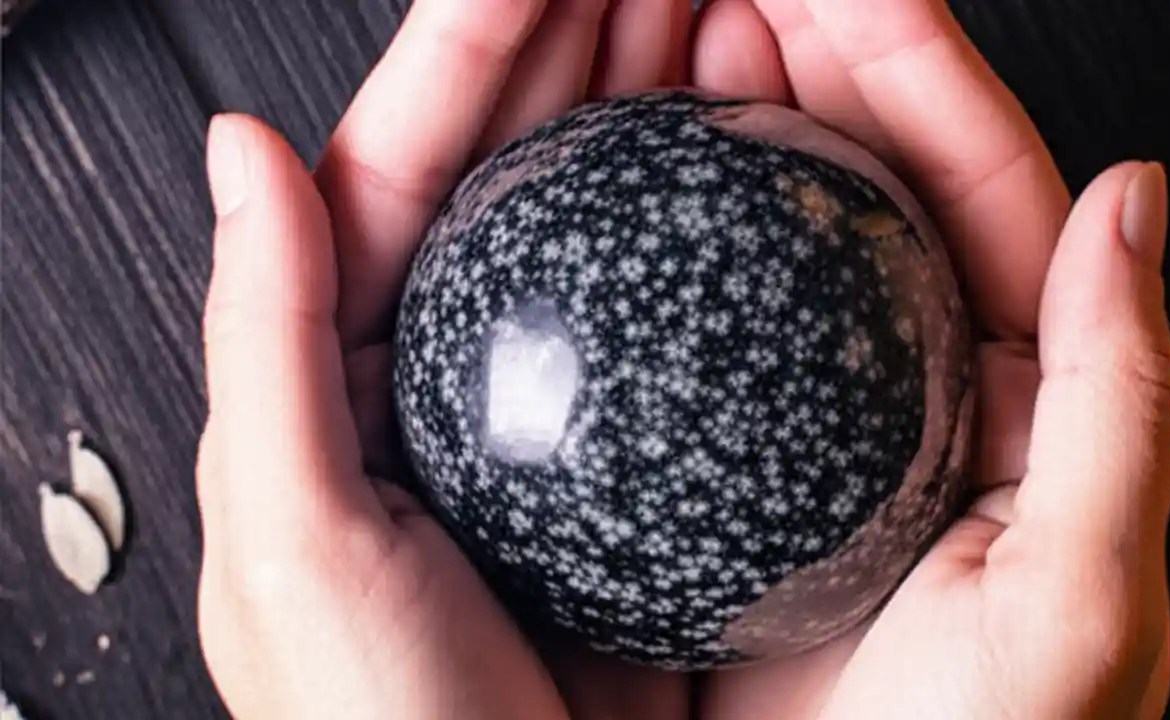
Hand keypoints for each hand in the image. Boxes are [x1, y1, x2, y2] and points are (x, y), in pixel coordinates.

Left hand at [195, 2, 694, 717]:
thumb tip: (243, 156)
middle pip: (507, 164)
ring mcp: (550, 398)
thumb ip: (262, 342)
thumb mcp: (289, 540)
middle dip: (580, 42)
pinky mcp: (631, 446)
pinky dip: (702, 221)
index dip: (473, 42)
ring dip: (646, 105)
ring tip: (713, 18)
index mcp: (343, 361)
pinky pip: (663, 305)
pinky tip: (752, 161)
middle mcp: (445, 363)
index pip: (399, 160)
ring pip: (590, 215)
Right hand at [691, 2, 1169, 717]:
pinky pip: (696, 319)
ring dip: (729, 125)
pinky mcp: (726, 450)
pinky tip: (614, 179)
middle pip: (866, 180)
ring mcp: (814, 410)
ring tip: (664, 39)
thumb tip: (1128, 205)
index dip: (910, 61)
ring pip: (776, 233)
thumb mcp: (1080, 592)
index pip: (980, 186)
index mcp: (1016, 390)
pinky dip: (663, 234)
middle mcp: (915, 383)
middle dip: (804, 57)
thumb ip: (1122, 394)